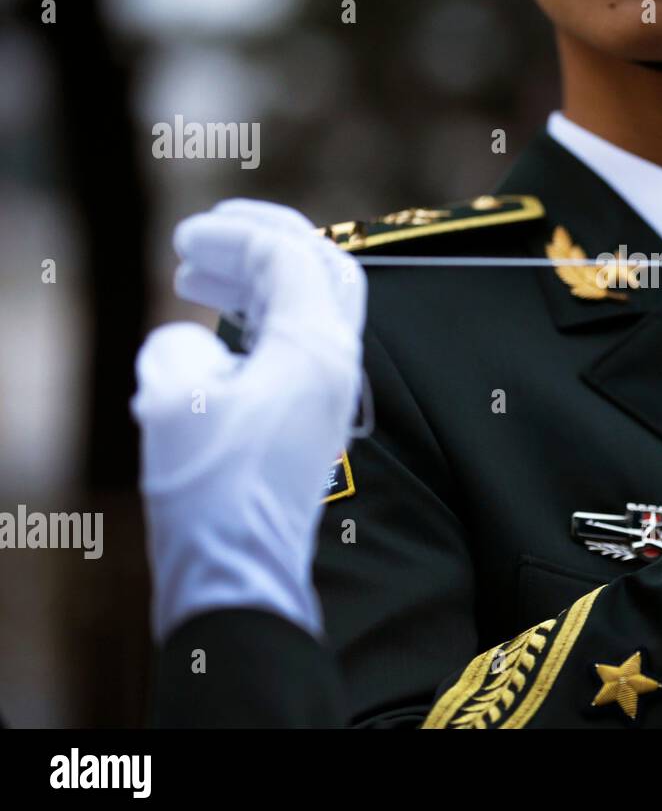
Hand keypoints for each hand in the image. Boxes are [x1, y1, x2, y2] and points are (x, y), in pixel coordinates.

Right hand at [131, 199, 365, 638]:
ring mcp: (332, 390)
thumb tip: (195, 348)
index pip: (289, 256)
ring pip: (310, 305)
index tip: (182, 240)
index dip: (234, 235)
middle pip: (321, 268)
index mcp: (317, 347)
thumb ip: (181, 348)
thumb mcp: (174, 400)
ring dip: (257, 280)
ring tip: (192, 276)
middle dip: (264, 240)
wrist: (242, 574)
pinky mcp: (315, 417)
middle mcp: (339, 362)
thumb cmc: (213, 491)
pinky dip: (260, 320)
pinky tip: (213, 330)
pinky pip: (298, 343)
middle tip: (205, 237)